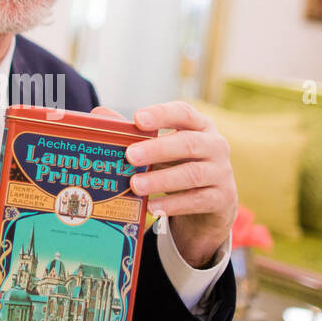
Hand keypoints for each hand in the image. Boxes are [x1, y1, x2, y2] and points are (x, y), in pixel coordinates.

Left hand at [95, 101, 236, 268]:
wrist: (213, 201)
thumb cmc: (181, 165)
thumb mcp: (162, 149)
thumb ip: (136, 133)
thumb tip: (99, 114)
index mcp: (200, 126)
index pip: (183, 113)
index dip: (161, 114)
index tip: (138, 118)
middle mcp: (215, 145)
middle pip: (188, 143)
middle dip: (157, 149)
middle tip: (130, 155)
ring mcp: (221, 172)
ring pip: (192, 173)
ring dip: (161, 179)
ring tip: (135, 185)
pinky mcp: (222, 198)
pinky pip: (197, 200)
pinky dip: (173, 204)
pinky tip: (152, 207)